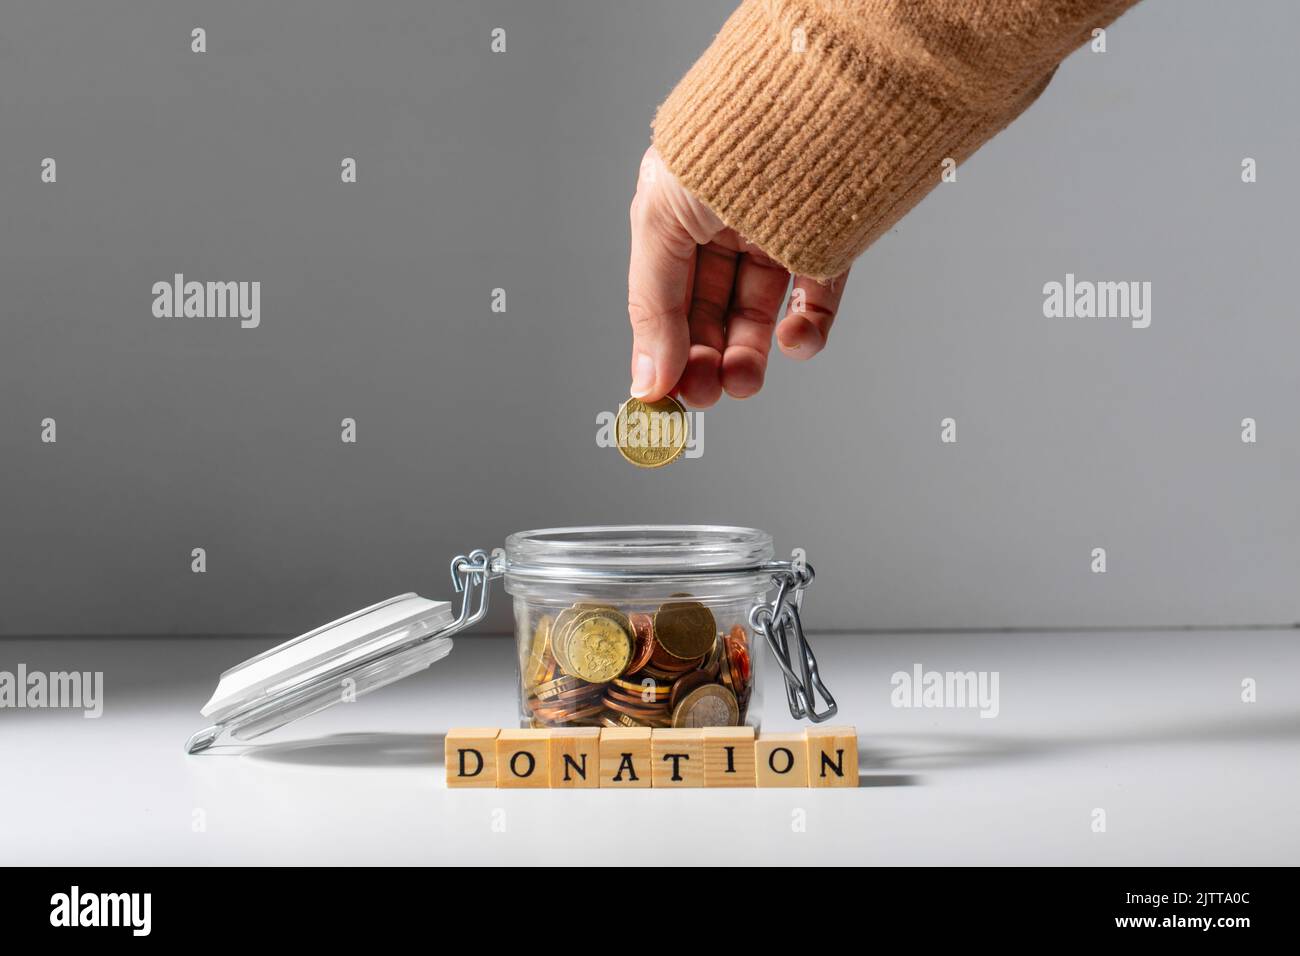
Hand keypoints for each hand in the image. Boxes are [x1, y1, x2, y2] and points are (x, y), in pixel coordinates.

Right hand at [627, 146, 849, 406]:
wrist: (812, 101)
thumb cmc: (726, 141)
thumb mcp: (662, 222)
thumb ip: (652, 308)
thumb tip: (647, 383)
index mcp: (675, 213)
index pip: (664, 297)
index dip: (664, 347)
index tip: (664, 396)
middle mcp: (725, 225)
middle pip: (711, 313)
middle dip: (706, 360)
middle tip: (704, 396)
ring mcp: (779, 234)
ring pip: (760, 315)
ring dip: (750, 357)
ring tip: (743, 383)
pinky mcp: (832, 243)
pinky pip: (816, 300)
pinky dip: (806, 330)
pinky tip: (794, 341)